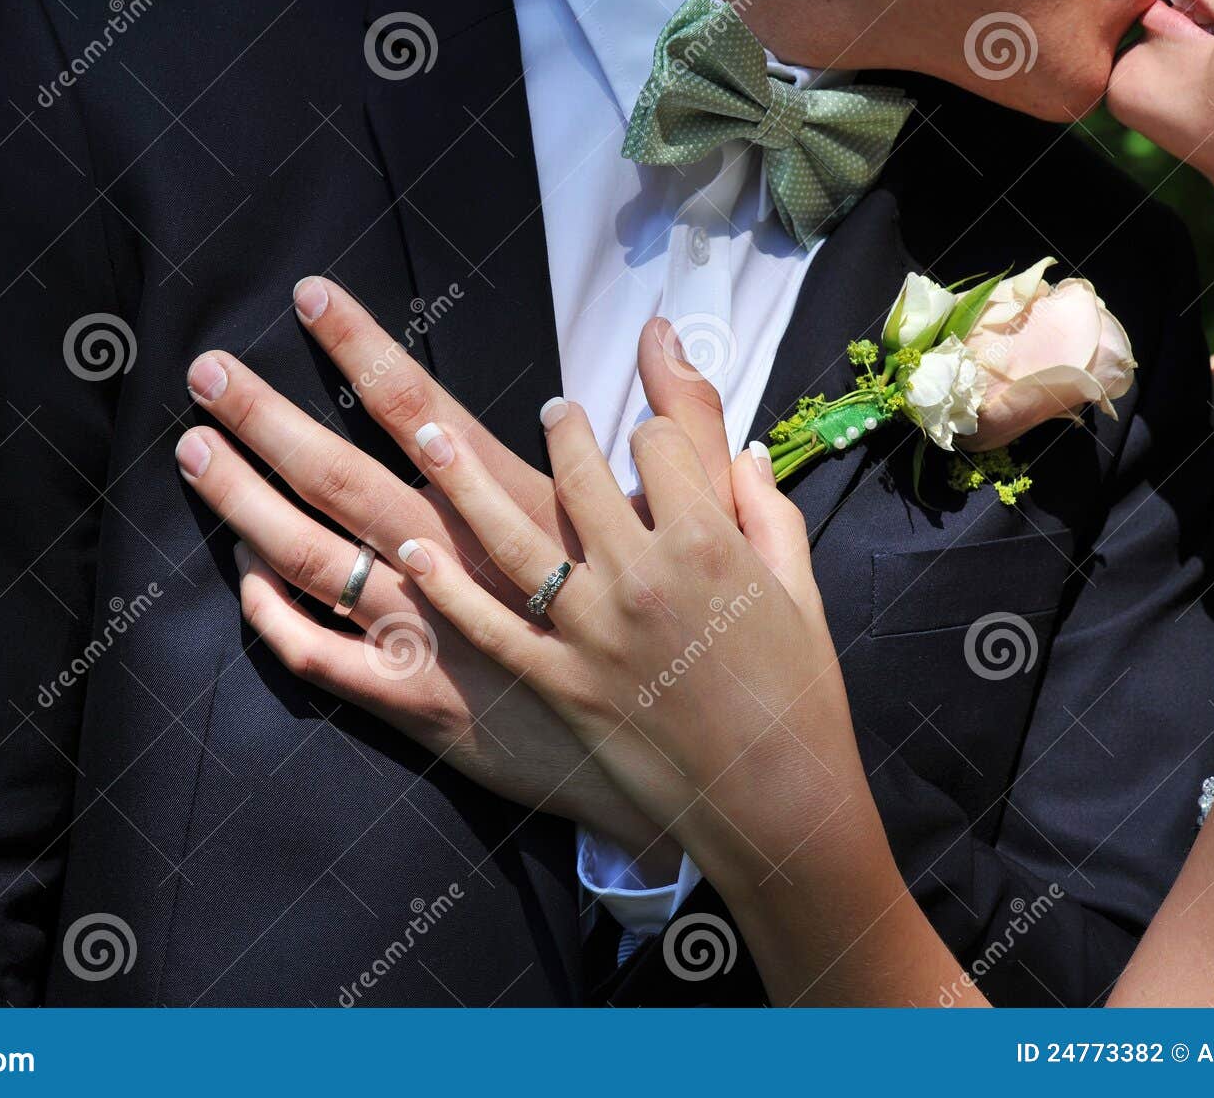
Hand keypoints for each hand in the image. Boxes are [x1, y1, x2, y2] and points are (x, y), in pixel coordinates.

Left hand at [177, 277, 729, 869]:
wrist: (733, 780)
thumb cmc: (742, 657)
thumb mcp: (731, 525)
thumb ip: (692, 424)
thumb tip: (665, 337)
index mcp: (548, 511)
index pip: (442, 409)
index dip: (370, 350)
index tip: (323, 304)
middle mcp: (481, 563)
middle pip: (355, 468)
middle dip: (275, 408)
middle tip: (208, 366)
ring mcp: (446, 638)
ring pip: (318, 557)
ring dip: (249, 498)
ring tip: (194, 447)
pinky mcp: (434, 708)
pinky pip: (330, 661)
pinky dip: (280, 620)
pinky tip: (244, 576)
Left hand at [385, 397, 877, 898]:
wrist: (776, 801)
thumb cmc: (800, 697)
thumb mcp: (801, 592)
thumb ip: (769, 513)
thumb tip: (744, 453)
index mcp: (708, 543)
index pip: (660, 445)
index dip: (655, 428)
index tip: (650, 435)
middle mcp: (641, 576)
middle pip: (580, 473)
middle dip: (562, 429)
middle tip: (551, 412)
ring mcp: (592, 632)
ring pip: (512, 536)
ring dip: (465, 479)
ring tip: (432, 438)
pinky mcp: (561, 684)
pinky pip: (489, 627)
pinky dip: (445, 589)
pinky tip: (412, 552)